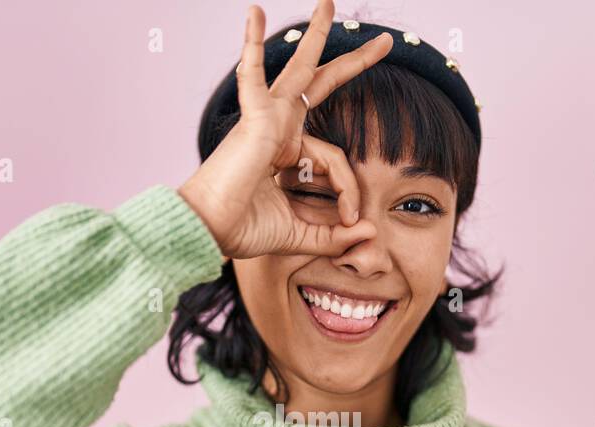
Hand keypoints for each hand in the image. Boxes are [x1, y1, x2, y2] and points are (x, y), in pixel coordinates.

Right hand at [178, 0, 392, 259]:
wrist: (209, 230)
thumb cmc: (243, 230)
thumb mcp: (303, 235)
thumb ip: (336, 235)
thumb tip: (370, 232)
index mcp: (287, 154)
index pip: (336, 161)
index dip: (350, 191)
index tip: (351, 222)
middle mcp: (279, 130)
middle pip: (321, 87)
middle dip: (354, 63)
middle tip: (386, 42)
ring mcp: (266, 120)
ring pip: (300, 70)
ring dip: (315, 34)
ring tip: (328, 2)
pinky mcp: (255, 120)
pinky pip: (253, 75)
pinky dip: (252, 45)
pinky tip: (254, 12)